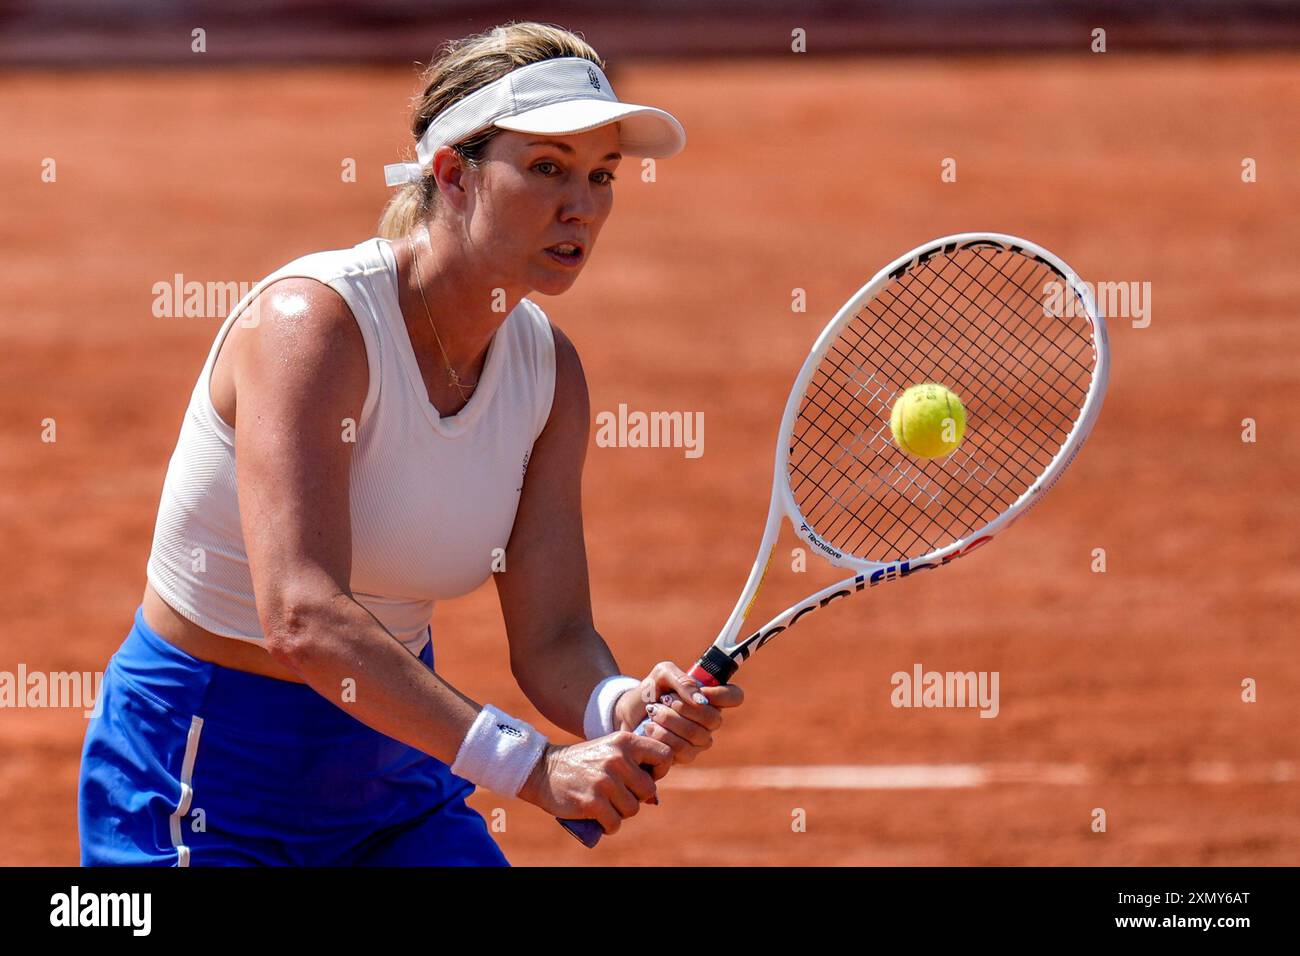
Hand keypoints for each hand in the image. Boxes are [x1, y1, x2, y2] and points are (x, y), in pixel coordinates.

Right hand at [517, 733, 671, 835]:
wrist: (544, 770)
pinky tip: (598, 818)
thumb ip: (634, 765)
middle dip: (636, 796)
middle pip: (648, 789)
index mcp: (624, 741)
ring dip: (621, 812)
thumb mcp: (610, 750)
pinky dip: (608, 826)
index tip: (645, 776)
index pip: (664, 755)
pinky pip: (615, 824)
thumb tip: (654, 798)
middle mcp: (617, 758)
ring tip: (605, 804)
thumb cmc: (584, 763)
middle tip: (618, 794)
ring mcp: (604, 781)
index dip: (659, 770)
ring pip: (633, 809)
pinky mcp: (592, 802)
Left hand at [613, 661, 744, 767]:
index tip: (701, 692)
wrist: (627, 712)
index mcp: (710, 697)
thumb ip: (683, 680)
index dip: (722, 695)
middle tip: (664, 700)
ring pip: (697, 735)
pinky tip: (650, 728)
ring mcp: (699, 739)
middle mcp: (709, 720)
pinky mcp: (685, 756)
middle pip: (714, 719)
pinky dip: (663, 736)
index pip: (735, 696)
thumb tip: (701, 700)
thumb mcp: (662, 674)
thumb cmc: (649, 691)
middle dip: (684, 708)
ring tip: (653, 713)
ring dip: (670, 721)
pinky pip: (683, 750)